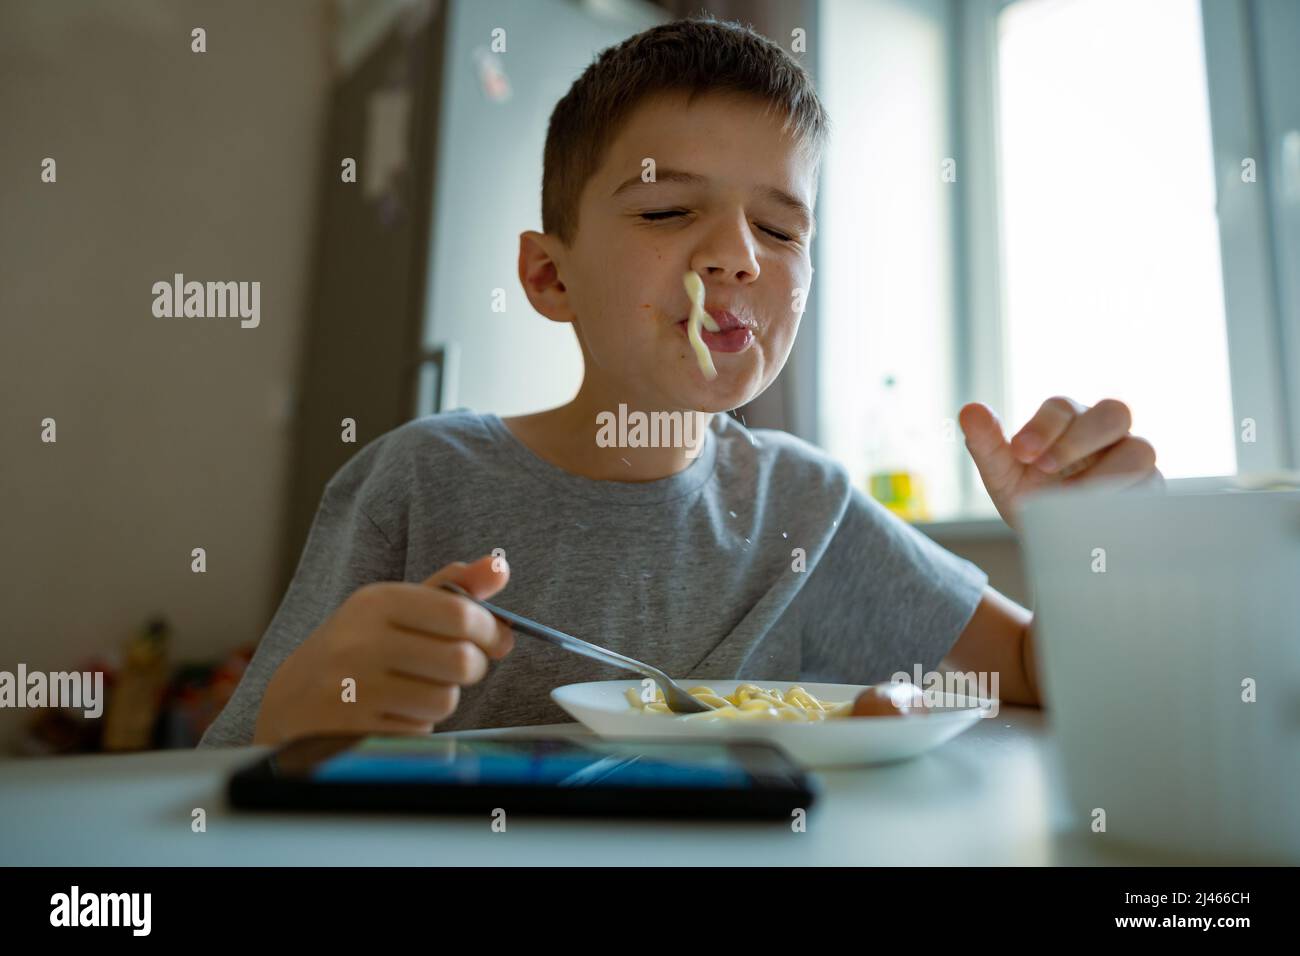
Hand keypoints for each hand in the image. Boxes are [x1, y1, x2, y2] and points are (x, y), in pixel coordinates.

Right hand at [253, 554, 514, 744]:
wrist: (290, 701)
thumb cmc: (357, 647)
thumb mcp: (396, 608)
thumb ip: (452, 588)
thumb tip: (500, 567)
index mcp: (376, 602)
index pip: (461, 614)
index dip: (491, 631)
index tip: (495, 639)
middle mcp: (361, 642)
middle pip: (462, 661)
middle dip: (473, 667)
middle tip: (457, 667)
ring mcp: (353, 690)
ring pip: (446, 700)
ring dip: (443, 698)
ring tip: (414, 688)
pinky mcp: (353, 732)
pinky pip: (421, 731)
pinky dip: (418, 724)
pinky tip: (391, 712)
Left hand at [958, 396, 1162, 532]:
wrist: (1057, 542)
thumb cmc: (1031, 498)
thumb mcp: (1003, 475)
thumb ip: (986, 443)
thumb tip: (968, 410)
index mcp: (1068, 421)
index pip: (1062, 407)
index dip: (1043, 426)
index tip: (1020, 453)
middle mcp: (1106, 433)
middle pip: (1114, 412)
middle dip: (1078, 439)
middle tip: (1043, 469)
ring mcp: (1133, 460)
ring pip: (1141, 449)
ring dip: (1105, 474)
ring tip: (1071, 501)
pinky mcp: (1150, 491)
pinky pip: (1152, 489)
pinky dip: (1124, 502)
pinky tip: (1095, 519)